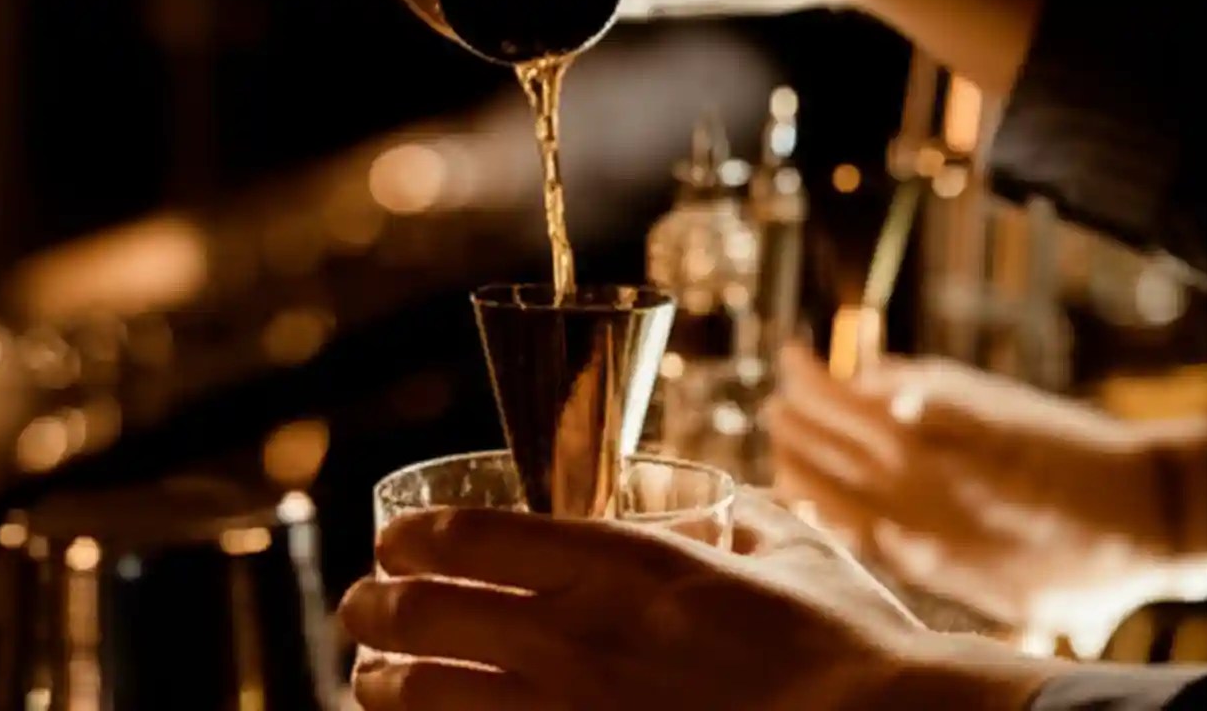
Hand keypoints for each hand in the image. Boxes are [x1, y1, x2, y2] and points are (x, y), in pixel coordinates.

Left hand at [340, 502, 1052, 709]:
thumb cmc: (844, 644)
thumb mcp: (791, 552)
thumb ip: (742, 523)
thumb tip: (724, 514)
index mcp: (622, 565)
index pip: (473, 537)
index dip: (414, 536)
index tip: (396, 540)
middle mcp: (577, 638)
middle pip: (427, 616)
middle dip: (374, 608)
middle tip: (361, 608)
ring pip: (432, 696)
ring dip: (388, 685)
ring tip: (372, 681)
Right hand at [767, 346, 1168, 621]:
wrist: (1146, 503)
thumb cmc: (1083, 564)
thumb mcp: (1008, 597)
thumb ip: (936, 566)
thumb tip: (879, 535)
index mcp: (919, 532)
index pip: (830, 499)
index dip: (796, 476)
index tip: (779, 465)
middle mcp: (920, 478)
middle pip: (833, 443)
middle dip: (796, 425)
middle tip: (776, 410)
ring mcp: (942, 429)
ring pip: (858, 401)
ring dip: (818, 382)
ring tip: (793, 362)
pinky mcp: (969, 393)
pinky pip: (905, 378)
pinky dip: (878, 373)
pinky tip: (869, 370)